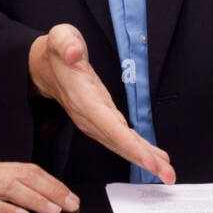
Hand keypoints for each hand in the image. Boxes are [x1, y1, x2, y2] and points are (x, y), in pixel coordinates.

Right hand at [0, 159, 79, 212]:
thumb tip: (9, 202)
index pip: (21, 169)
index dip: (47, 181)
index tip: (66, 194)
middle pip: (22, 173)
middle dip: (51, 188)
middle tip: (71, 202)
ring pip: (9, 185)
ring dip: (36, 198)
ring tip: (55, 209)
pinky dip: (5, 209)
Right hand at [28, 24, 175, 182]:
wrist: (45, 67)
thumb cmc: (57, 52)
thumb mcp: (60, 38)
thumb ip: (66, 44)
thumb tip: (73, 53)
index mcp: (83, 98)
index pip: (108, 125)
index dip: (129, 144)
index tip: (148, 160)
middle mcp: (89, 115)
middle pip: (119, 142)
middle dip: (143, 160)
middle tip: (167, 175)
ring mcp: (95, 120)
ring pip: (121, 144)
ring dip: (144, 159)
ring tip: (166, 171)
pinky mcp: (101, 119)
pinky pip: (121, 138)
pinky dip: (138, 150)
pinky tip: (154, 157)